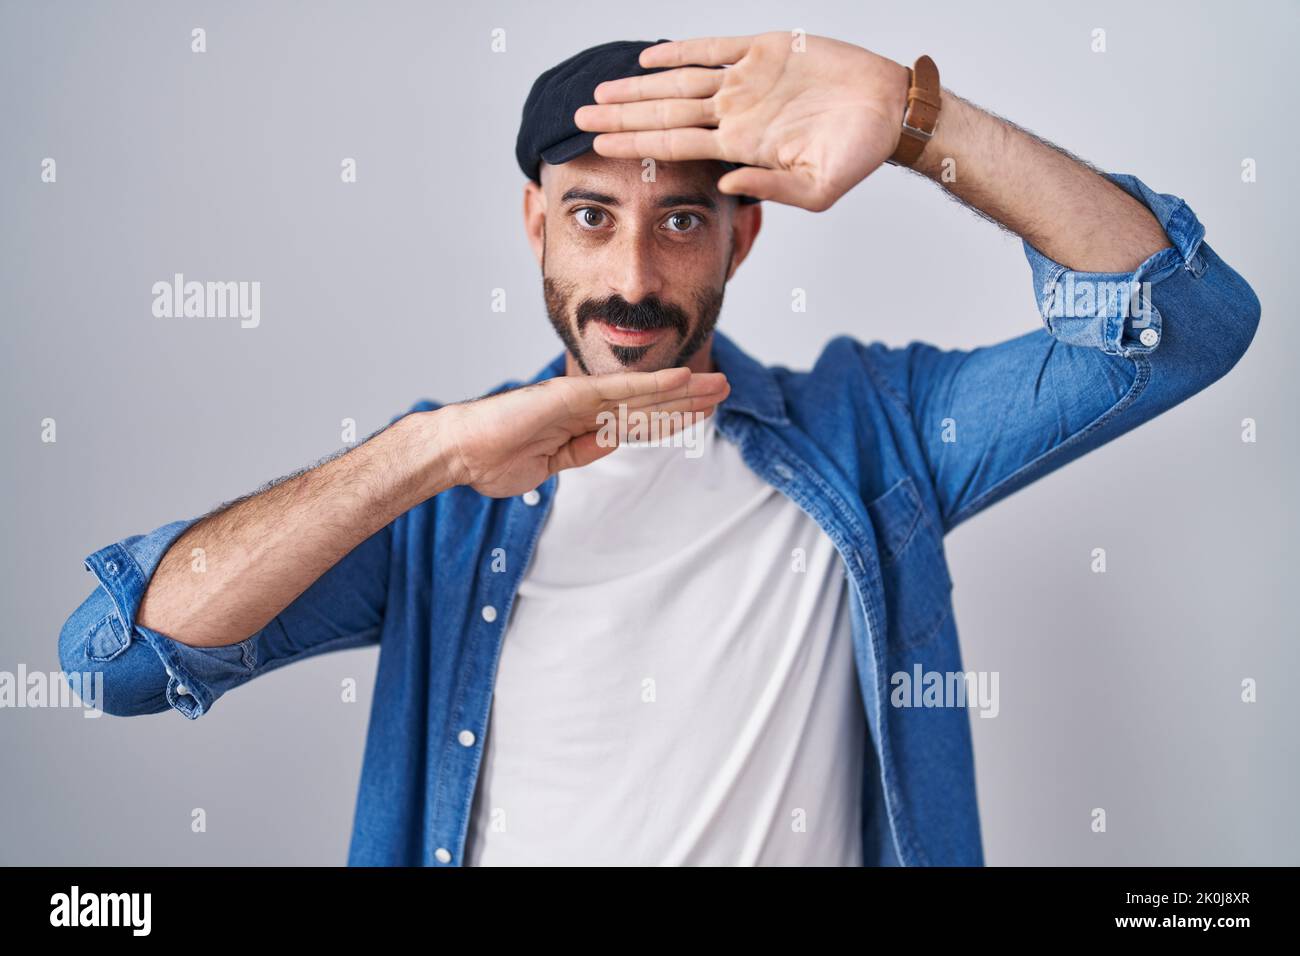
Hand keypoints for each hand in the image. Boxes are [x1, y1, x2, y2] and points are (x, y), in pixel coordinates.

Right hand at [439, 366, 729, 496]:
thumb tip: (610, 444)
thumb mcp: (549, 466)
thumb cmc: (491, 460)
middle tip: (723, 390)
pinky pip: (620, 391)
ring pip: (642, 394)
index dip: (671, 417)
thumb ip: (581, 452)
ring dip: (684, 390)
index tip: (700, 414)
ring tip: (718, 385)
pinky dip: (654, 386)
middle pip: (648, 403)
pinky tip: (683, 382)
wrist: (457, 453)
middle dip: (688, 399)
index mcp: (581, 423)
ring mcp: (579, 398)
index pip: (637, 421)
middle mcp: (584, 405)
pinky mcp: (570, 396)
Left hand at [573, 32, 910, 211]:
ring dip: (639, 88)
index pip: (674, 144)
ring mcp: (747, 81)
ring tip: (600, 92)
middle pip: (664, 113)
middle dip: (621, 117)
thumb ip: (768, 188)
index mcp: (741, 145)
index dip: (635, 144)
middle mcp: (735, 112)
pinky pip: (714, 49)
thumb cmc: (857, 156)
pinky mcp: (766, 49)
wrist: (891, 112)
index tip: (598, 147)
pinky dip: (681, 52)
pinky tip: (648, 59)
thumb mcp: (816, 190)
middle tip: (577, 118)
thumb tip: (720, 184)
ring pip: (679, 81)